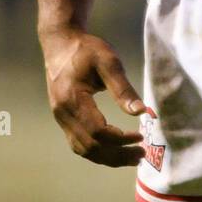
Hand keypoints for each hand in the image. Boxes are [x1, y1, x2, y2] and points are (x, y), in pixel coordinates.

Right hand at [41, 28, 144, 166]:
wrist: (60, 43)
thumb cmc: (85, 49)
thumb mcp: (108, 61)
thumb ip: (123, 88)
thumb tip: (141, 112)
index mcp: (72, 99)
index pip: (97, 131)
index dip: (120, 140)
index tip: (140, 136)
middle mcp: (63, 113)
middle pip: (90, 146)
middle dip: (117, 155)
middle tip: (141, 155)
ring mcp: (60, 118)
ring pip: (83, 149)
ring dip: (108, 158)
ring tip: (132, 157)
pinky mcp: (63, 119)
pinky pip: (79, 143)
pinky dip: (98, 151)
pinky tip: (115, 151)